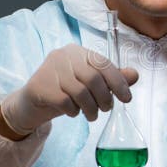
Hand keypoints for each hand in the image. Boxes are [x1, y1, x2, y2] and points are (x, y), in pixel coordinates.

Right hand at [0, 44, 138, 134]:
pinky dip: (73, 111)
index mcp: (78, 51)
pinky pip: (64, 101)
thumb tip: (134, 75)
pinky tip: (73, 112)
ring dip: (90, 108)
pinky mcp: (39, 86)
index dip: (118, 82)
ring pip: (80, 91)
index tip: (127, 99)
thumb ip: (111, 79)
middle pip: (93, 78)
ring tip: (92, 116)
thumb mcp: (90, 85)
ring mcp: (49, 69)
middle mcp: (63, 55)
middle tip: (106, 109)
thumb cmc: (65, 91)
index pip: (104, 64)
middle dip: (105, 97)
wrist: (32, 103)